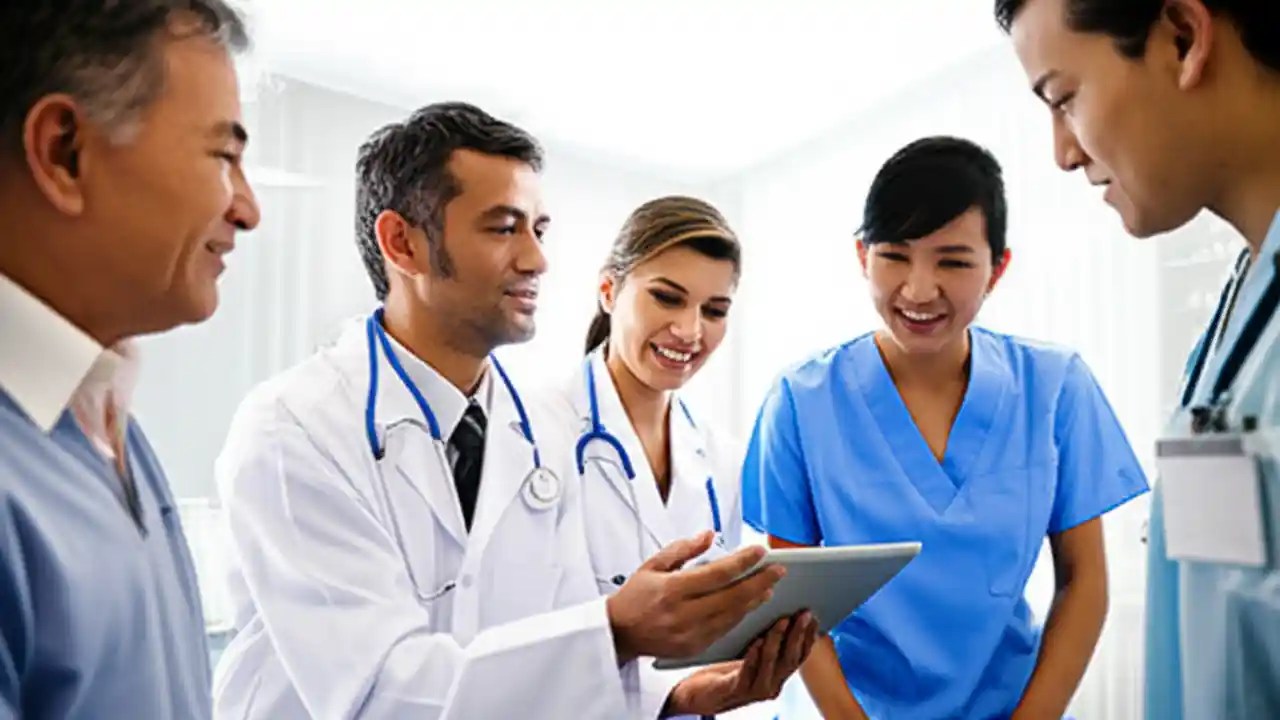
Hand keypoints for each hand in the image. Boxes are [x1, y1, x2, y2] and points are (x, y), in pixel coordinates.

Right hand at [606, 532, 784, 663]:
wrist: (618, 633)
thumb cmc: (634, 596)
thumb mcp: (652, 565)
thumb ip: (682, 549)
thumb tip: (709, 535)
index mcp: (672, 589)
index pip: (717, 574)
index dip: (743, 562)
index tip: (761, 551)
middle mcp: (682, 613)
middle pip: (732, 597)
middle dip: (760, 581)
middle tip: (778, 570)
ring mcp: (689, 634)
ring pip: (732, 616)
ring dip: (754, 601)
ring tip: (769, 587)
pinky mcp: (693, 648)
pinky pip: (724, 631)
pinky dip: (740, 617)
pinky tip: (750, 605)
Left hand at [663, 611, 818, 715]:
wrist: (701, 694)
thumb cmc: (728, 670)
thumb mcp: (752, 651)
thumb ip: (767, 635)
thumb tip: (776, 600)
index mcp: (777, 673)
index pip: (800, 654)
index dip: (809, 635)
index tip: (812, 614)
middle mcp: (771, 683)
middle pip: (790, 659)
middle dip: (798, 634)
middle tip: (801, 614)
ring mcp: (754, 690)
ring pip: (771, 665)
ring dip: (777, 641)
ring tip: (781, 622)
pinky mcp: (734, 691)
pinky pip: (746, 674)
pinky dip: (753, 658)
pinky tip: (755, 643)